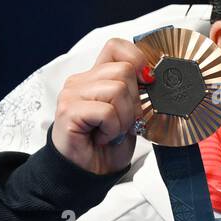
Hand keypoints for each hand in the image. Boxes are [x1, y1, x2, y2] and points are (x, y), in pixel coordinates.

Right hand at [53, 38, 145, 174]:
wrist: (90, 173)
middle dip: (134, 101)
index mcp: (95, 76)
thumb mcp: (130, 113)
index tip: (147, 83)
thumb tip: (152, 76)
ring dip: (124, 118)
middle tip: (124, 122)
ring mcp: (71, 95)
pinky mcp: (68, 111)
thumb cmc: (109, 144)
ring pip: (117, 90)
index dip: (137, 60)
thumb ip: (136, 91)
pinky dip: (112, 129)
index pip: (117, 47)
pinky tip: (103, 137)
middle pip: (124, 70)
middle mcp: (80, 81)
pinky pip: (106, 111)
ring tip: (113, 131)